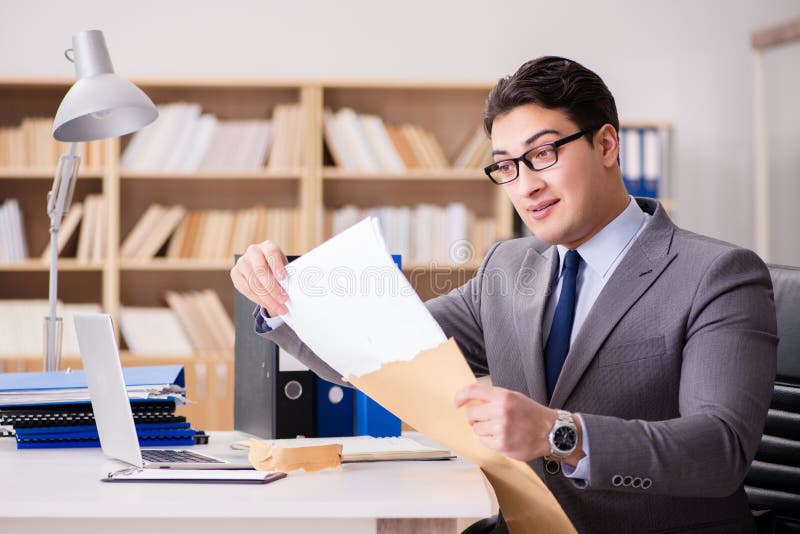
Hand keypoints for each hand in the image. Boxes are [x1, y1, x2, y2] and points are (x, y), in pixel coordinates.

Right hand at [230, 240, 289, 316]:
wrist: (263, 268)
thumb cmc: (277, 268)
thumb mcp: (284, 267)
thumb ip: (287, 274)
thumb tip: (294, 288)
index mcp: (268, 246)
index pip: (272, 253)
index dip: (277, 265)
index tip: (283, 278)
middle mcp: (253, 251)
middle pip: (261, 270)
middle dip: (273, 288)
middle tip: (283, 300)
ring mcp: (242, 262)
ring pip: (253, 282)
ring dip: (267, 297)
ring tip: (278, 307)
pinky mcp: (235, 273)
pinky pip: (245, 288)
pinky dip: (257, 299)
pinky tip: (267, 305)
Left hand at [454, 383, 581, 462]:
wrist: (551, 431)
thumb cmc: (531, 413)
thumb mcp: (514, 397)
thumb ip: (493, 398)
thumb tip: (470, 400)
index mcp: (503, 396)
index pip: (473, 391)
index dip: (460, 396)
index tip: (456, 403)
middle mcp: (501, 411)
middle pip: (470, 414)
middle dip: (474, 418)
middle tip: (483, 419)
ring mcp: (501, 429)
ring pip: (476, 429)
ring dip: (482, 429)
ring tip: (498, 428)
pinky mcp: (502, 444)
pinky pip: (483, 441)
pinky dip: (489, 440)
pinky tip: (502, 436)